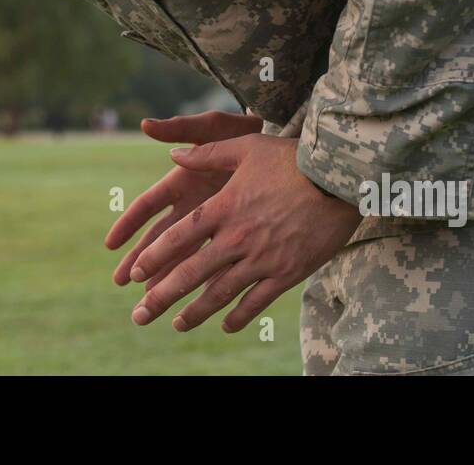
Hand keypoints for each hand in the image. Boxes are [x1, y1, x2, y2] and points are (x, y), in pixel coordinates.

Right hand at [105, 111, 262, 286]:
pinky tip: (194, 297)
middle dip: (141, 260)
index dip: (128, 224)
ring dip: (167, 274)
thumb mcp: (212, 128)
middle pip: (160, 237)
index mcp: (181, 180)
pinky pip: (216, 257)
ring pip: (184, 253)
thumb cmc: (241, 129)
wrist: (277, 140)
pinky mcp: (233, 230)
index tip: (111, 245)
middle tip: (121, 282)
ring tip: (151, 297)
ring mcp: (211, 220)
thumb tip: (146, 125)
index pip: (148, 205)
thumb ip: (181, 129)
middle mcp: (192, 204)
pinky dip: (204, 276)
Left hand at [125, 132, 362, 332]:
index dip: (154, 257)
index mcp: (223, 208)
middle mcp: (237, 238)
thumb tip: (172, 154)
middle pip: (191, 273)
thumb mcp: (246, 148)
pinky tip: (224, 326)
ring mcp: (261, 259)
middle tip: (140, 314)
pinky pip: (256, 302)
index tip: (134, 274)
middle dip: (161, 296)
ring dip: (194, 313)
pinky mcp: (286, 273)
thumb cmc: (292, 159)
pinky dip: (238, 317)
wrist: (339, 180)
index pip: (179, 237)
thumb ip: (207, 153)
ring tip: (175, 324)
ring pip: (220, 293)